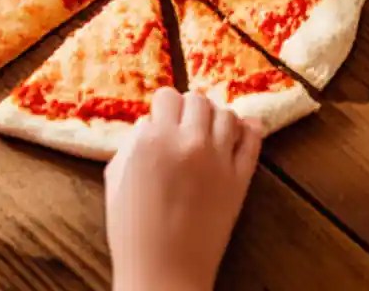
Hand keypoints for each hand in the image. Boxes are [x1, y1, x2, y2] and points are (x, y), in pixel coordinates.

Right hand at [105, 88, 261, 290]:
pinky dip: (248, 128)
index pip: (166, 96)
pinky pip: (252, 139)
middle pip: (197, 100)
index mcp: (153, 140)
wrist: (164, 270)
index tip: (162, 119)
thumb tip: (151, 124)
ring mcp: (218, 159)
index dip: (162, 107)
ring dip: (215, 117)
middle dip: (188, 109)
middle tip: (183, 126)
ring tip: (208, 131)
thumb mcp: (116, 177)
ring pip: (226, 113)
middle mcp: (188, 142)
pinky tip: (241, 130)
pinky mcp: (240, 179)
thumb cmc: (131, 229)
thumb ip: (133, 142)